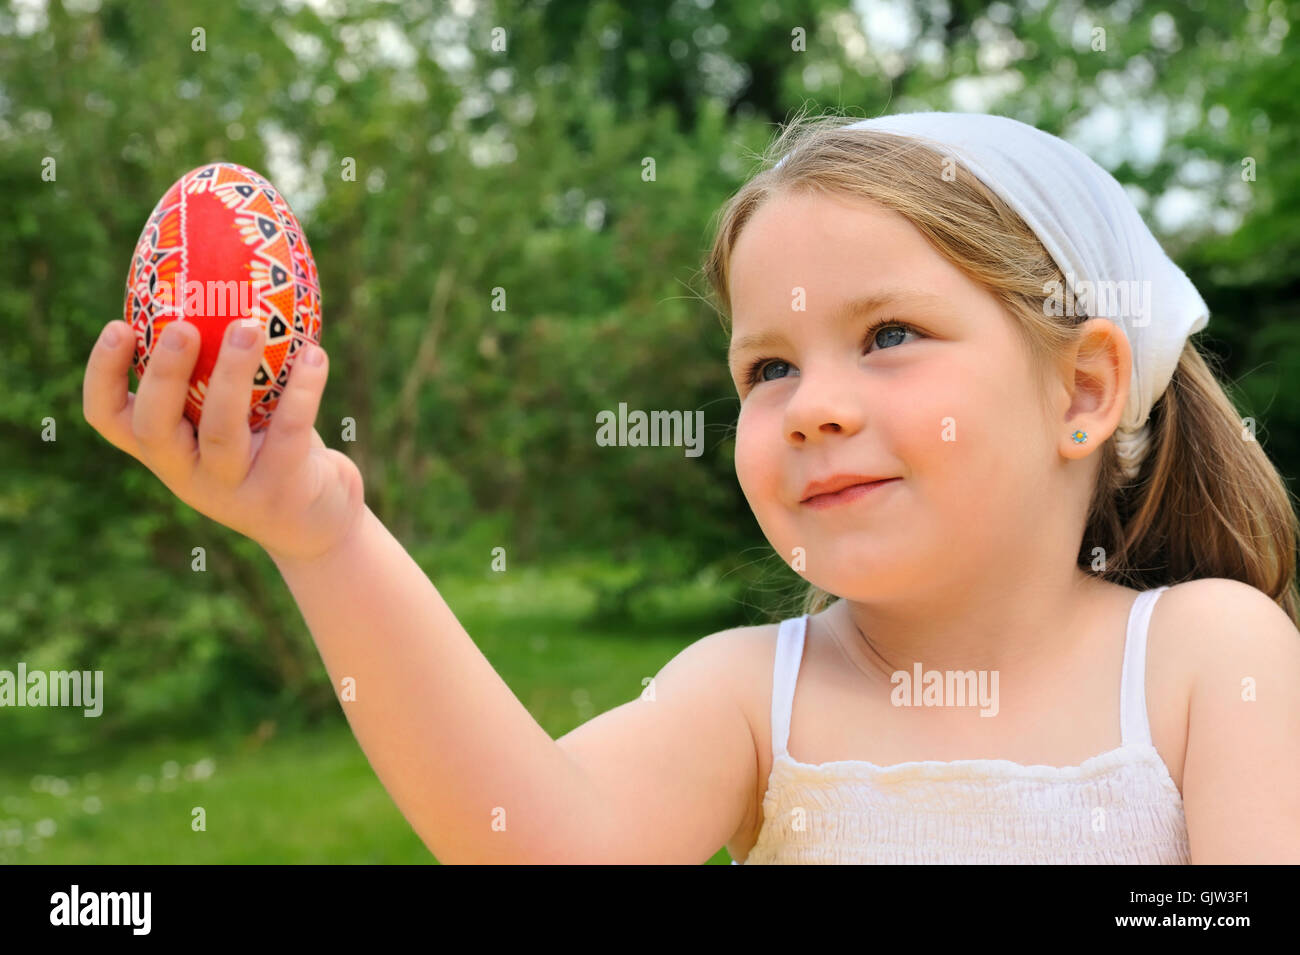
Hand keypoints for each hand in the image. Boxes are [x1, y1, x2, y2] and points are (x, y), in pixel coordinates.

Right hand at [82, 319, 365, 564]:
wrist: (319, 524)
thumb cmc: (271, 450)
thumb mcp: (237, 416)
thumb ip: (218, 372)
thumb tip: (223, 276)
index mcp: (166, 450)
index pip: (111, 419)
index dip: (103, 376)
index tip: (118, 326)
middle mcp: (188, 473)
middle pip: (155, 426)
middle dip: (164, 374)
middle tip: (181, 326)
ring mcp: (232, 489)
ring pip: (221, 429)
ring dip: (232, 374)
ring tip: (249, 325)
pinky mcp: (280, 492)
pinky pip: (288, 433)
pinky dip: (303, 391)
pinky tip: (314, 355)